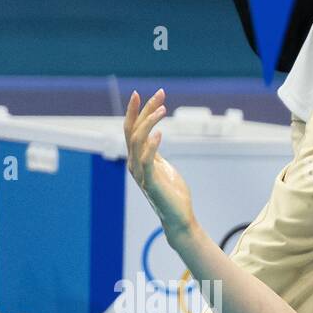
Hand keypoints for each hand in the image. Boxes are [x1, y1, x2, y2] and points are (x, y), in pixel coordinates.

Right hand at [124, 89, 194, 235]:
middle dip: (144, 109)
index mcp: (137, 157)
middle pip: (133, 129)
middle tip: (159, 93)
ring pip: (137, 140)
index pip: (134, 128)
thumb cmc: (173, 194)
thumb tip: (154, 137)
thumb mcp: (163, 167)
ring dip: (149, 122)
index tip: (148, 94)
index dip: (139, 110)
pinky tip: (160, 134)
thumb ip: (155, 153)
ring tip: (163, 110)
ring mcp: (140, 172)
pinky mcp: (151, 182)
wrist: (179, 218)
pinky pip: (146, 160)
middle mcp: (134, 163)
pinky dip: (151, 145)